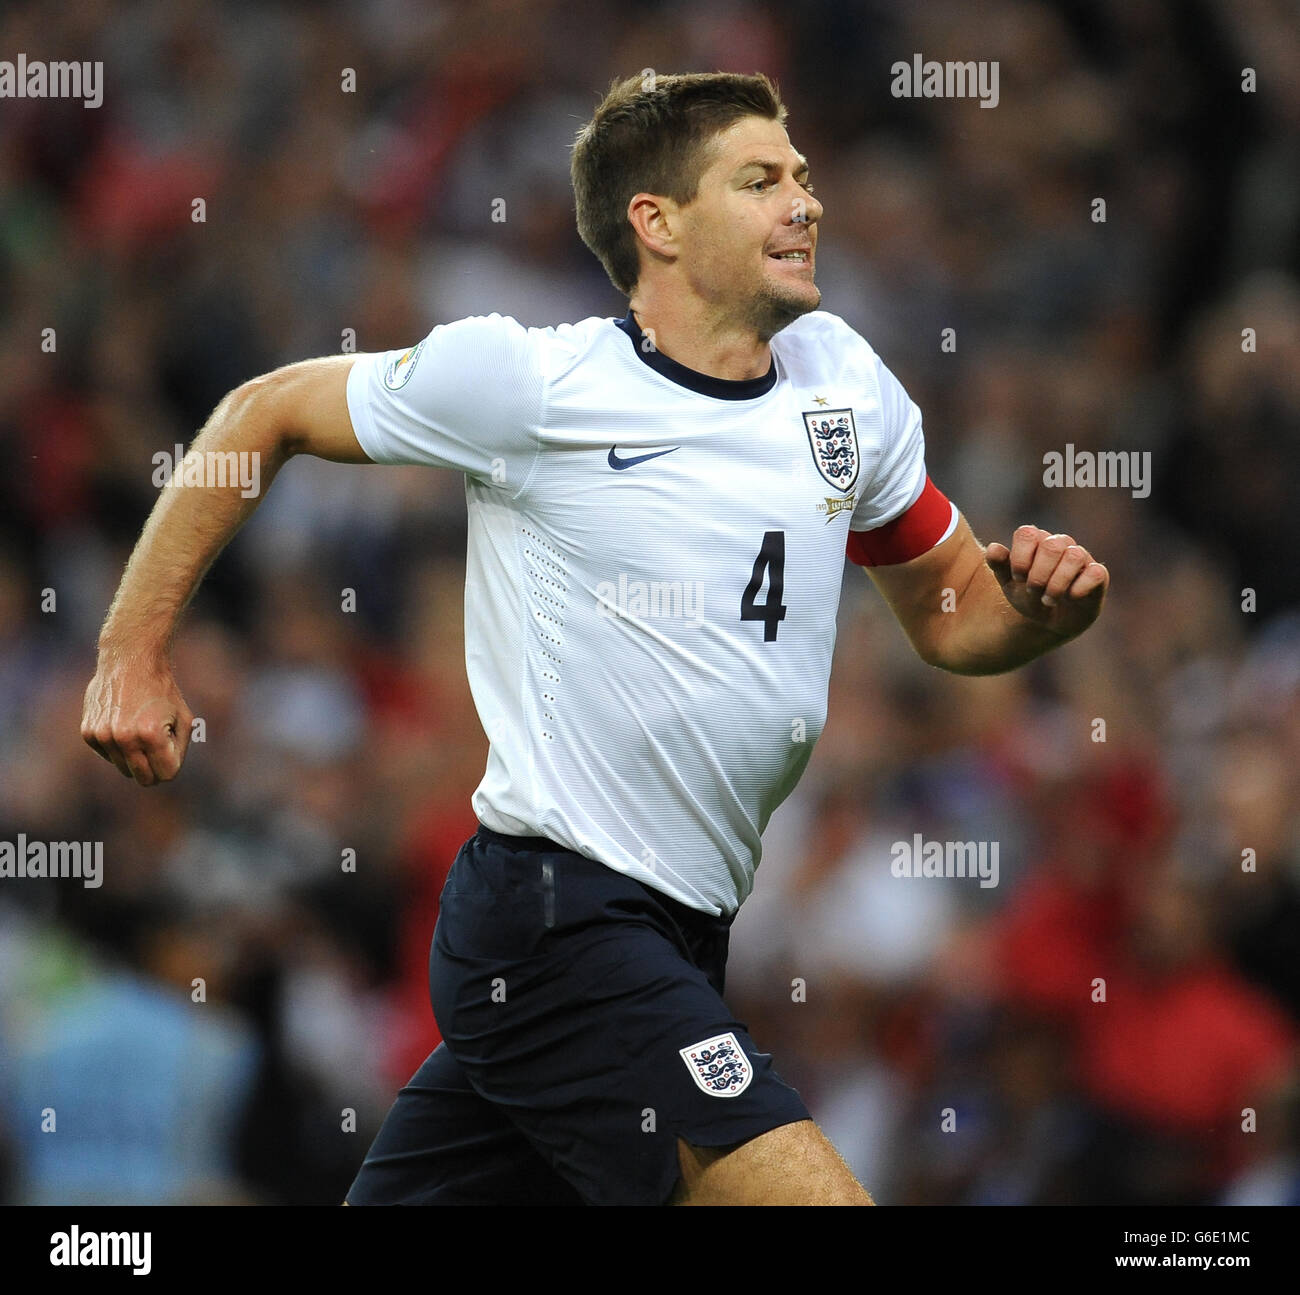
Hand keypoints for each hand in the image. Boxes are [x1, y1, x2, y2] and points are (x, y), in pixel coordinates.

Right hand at [81, 651, 193, 785]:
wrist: (129, 661)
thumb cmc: (162, 690)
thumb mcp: (184, 718)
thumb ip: (179, 750)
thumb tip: (165, 774)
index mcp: (151, 735)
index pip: (166, 775)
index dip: (172, 765)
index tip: (171, 749)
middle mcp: (124, 738)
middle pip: (143, 778)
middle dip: (155, 768)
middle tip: (158, 747)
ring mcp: (103, 736)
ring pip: (125, 769)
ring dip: (136, 756)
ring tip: (140, 729)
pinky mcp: (89, 733)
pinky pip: (109, 757)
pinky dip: (118, 747)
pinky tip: (122, 724)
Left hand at [984, 525, 1107, 639]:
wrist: (1049, 622)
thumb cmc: (1029, 596)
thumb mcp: (1009, 584)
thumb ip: (999, 565)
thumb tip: (993, 547)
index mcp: (1037, 541)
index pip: (1027, 534)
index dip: (1020, 559)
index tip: (1017, 578)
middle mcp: (1061, 543)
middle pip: (1050, 546)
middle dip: (1038, 575)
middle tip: (1033, 591)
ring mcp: (1081, 557)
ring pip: (1073, 556)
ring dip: (1057, 584)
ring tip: (1048, 600)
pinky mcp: (1098, 575)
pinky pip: (1095, 573)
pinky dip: (1079, 589)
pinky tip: (1070, 598)